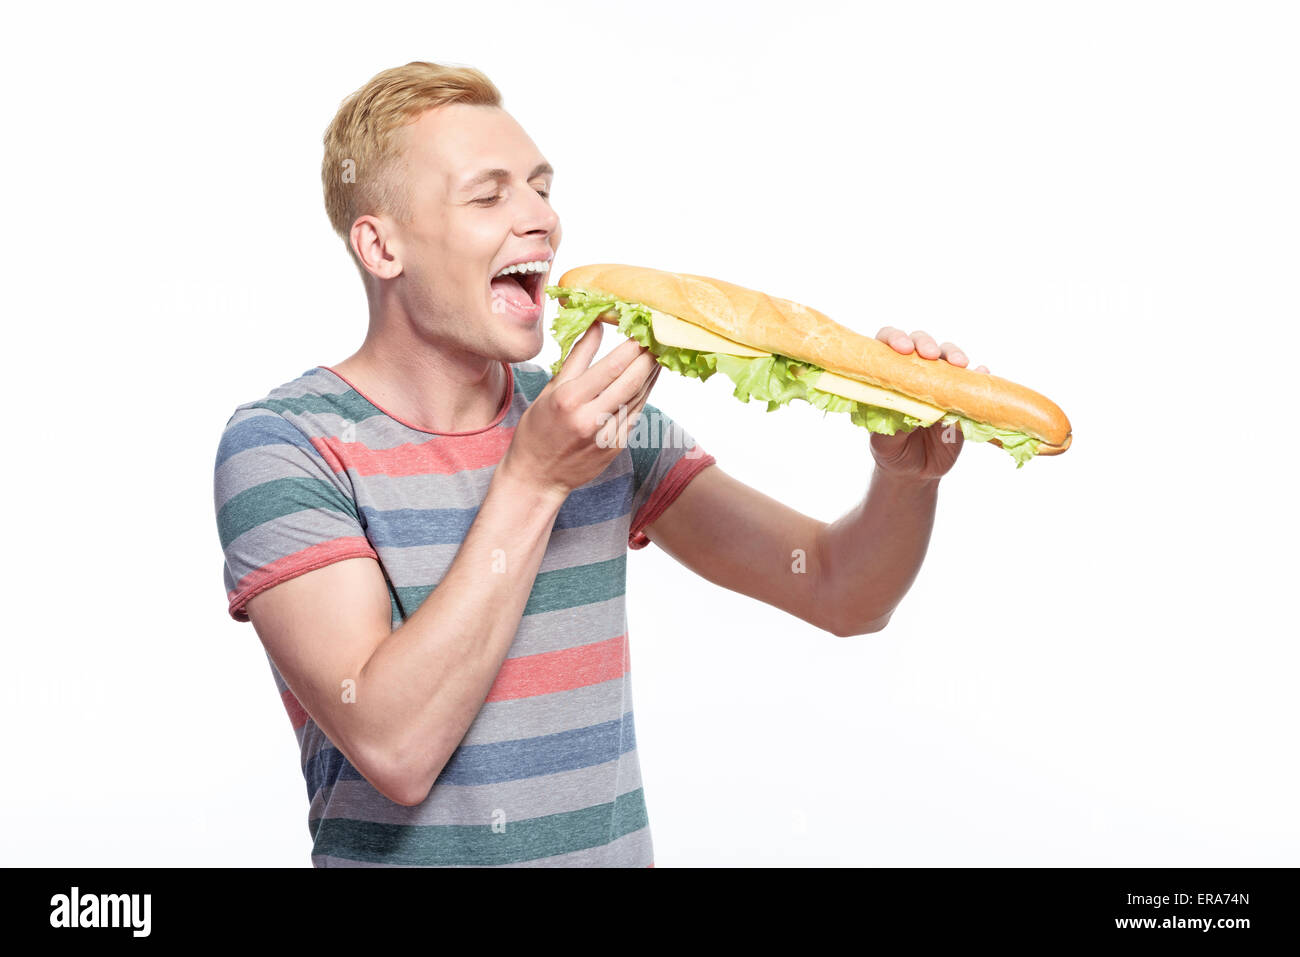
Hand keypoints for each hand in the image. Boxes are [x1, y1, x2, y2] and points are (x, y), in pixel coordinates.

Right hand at [498, 322, 660, 500]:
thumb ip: (577, 357)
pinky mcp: (616, 447)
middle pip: (631, 381)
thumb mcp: (551, 389)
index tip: (643, 331)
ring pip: (639, 397)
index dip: (633, 347)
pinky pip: (636, 414)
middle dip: (649, 358)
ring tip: (657, 355)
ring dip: (651, 374)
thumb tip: (597, 325)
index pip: (611, 367)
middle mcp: (590, 418)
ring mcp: (606, 435)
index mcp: (569, 399)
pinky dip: (644, 394)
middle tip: (659, 339)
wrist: (537, 477)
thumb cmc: (538, 429)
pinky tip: (647, 380)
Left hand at [868, 327, 989, 480]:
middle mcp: (915, 374)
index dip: (894, 339)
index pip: (887, 347)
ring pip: (948, 358)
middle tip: (931, 355)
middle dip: (926, 344)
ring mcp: (940, 384)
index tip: (902, 349)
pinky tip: (982, 374)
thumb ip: (890, 424)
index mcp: (890, 377)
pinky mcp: (961, 398)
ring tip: (960, 364)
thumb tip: (905, 409)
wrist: (915, 472)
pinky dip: (978, 376)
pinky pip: (973, 382)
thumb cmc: (892, 450)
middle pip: (921, 344)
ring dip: (954, 355)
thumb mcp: (883, 442)